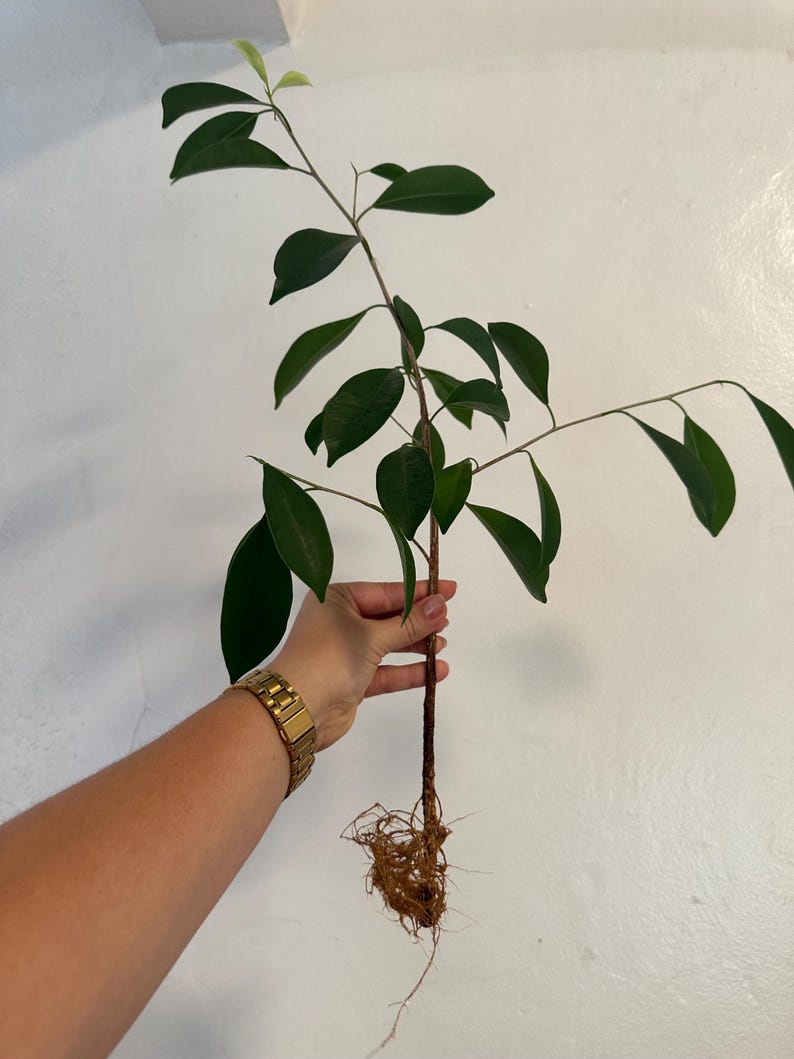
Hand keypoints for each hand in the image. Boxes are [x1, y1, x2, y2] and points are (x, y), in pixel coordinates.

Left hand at [270, 579, 456, 750]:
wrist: (297, 710)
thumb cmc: (330, 659)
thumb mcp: (372, 636)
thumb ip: (409, 624)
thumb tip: (440, 605)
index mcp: (337, 599)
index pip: (386, 592)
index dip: (419, 592)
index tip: (449, 589)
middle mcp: (340, 622)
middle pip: (388, 618)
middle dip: (418, 621)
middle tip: (447, 621)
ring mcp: (346, 652)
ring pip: (388, 645)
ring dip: (415, 646)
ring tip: (443, 645)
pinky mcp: (353, 680)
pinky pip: (386, 671)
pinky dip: (409, 671)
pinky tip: (436, 671)